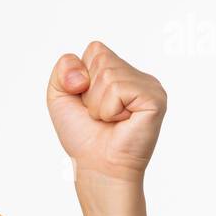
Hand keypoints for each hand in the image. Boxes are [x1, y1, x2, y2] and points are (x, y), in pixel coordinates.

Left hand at [46, 41, 166, 185]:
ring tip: (109, 120)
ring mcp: (149, 86)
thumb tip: (84, 72)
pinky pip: (118, 89)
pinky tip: (122, 123)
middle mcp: (137, 75)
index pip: (94, 49)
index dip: (80, 77)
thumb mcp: (59, 96)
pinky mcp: (155, 98)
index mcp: (119, 71)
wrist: (97, 166)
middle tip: (99, 115)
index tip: (87, 103)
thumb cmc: (83, 135)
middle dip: (89, 92)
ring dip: (98, 104)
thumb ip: (63, 68)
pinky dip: (110, 110)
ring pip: (108, 74)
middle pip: (101, 58)